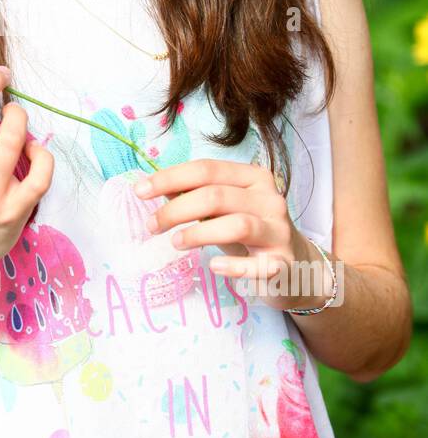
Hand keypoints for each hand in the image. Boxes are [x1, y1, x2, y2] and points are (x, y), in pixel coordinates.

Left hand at [133, 159, 318, 308]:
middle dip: (176, 209)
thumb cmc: (252, 233)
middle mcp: (270, 199)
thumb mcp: (225, 209)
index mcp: (254, 177)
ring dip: (198, 233)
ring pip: (236, 224)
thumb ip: (197, 195)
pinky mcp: (283, 264)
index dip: (169, 178)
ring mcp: (279, 231)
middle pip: (216, 195)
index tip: (139, 191)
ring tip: (175, 243)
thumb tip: (156, 186)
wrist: (297, 268)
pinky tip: (214, 267)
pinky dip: (232, 267)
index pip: (206, 169)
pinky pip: (258, 266)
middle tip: (152, 225)